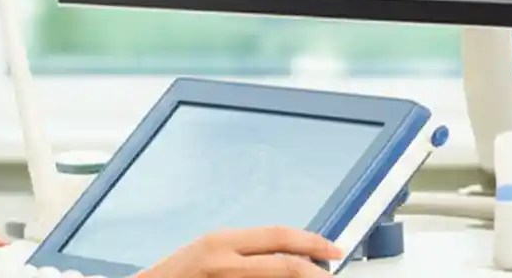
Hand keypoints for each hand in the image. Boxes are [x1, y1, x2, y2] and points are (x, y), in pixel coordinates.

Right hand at [136, 227, 340, 277]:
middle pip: (286, 266)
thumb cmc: (179, 274)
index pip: (278, 237)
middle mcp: (225, 263)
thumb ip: (246, 252)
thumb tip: (290, 255)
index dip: (312, 242)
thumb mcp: (211, 252)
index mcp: (221, 242)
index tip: (333, 249)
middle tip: (332, 276)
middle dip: (317, 273)